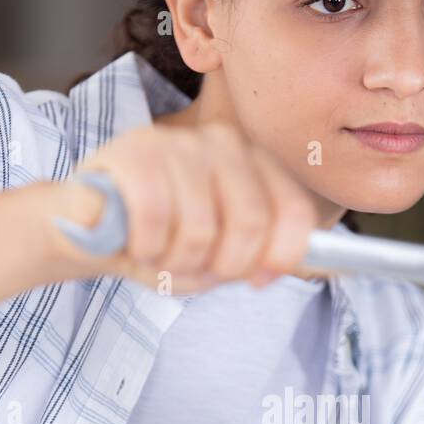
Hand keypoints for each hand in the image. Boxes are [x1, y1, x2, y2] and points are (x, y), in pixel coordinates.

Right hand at [47, 121, 319, 294]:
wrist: (89, 231)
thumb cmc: (162, 244)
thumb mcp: (221, 256)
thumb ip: (268, 257)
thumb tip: (335, 264)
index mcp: (253, 165)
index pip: (294, 210)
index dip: (281, 256)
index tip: (256, 280)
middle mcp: (222, 144)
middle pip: (251, 223)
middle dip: (220, 266)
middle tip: (192, 269)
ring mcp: (177, 143)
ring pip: (202, 227)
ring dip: (177, 262)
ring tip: (158, 254)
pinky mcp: (133, 152)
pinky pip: (157, 216)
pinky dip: (146, 247)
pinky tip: (135, 242)